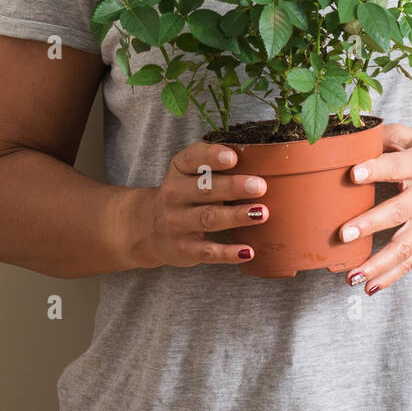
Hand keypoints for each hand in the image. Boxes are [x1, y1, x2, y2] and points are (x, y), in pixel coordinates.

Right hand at [128, 140, 268, 267]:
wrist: (147, 229)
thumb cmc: (184, 194)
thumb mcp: (189, 174)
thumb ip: (217, 166)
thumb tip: (264, 161)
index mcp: (178, 170)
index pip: (191, 158)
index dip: (212, 156)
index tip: (233, 157)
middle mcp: (173, 195)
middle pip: (204, 189)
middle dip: (233, 187)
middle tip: (260, 186)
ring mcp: (177, 223)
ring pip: (208, 218)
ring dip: (236, 216)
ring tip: (261, 213)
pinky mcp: (183, 249)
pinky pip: (207, 252)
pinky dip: (228, 253)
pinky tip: (248, 251)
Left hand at [338, 122, 411, 293]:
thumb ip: (386, 135)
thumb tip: (353, 136)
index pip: (396, 166)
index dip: (375, 169)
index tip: (353, 173)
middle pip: (398, 212)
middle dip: (370, 224)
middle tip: (344, 233)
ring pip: (404, 246)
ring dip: (377, 263)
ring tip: (353, 275)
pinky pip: (411, 262)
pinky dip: (391, 277)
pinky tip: (370, 287)